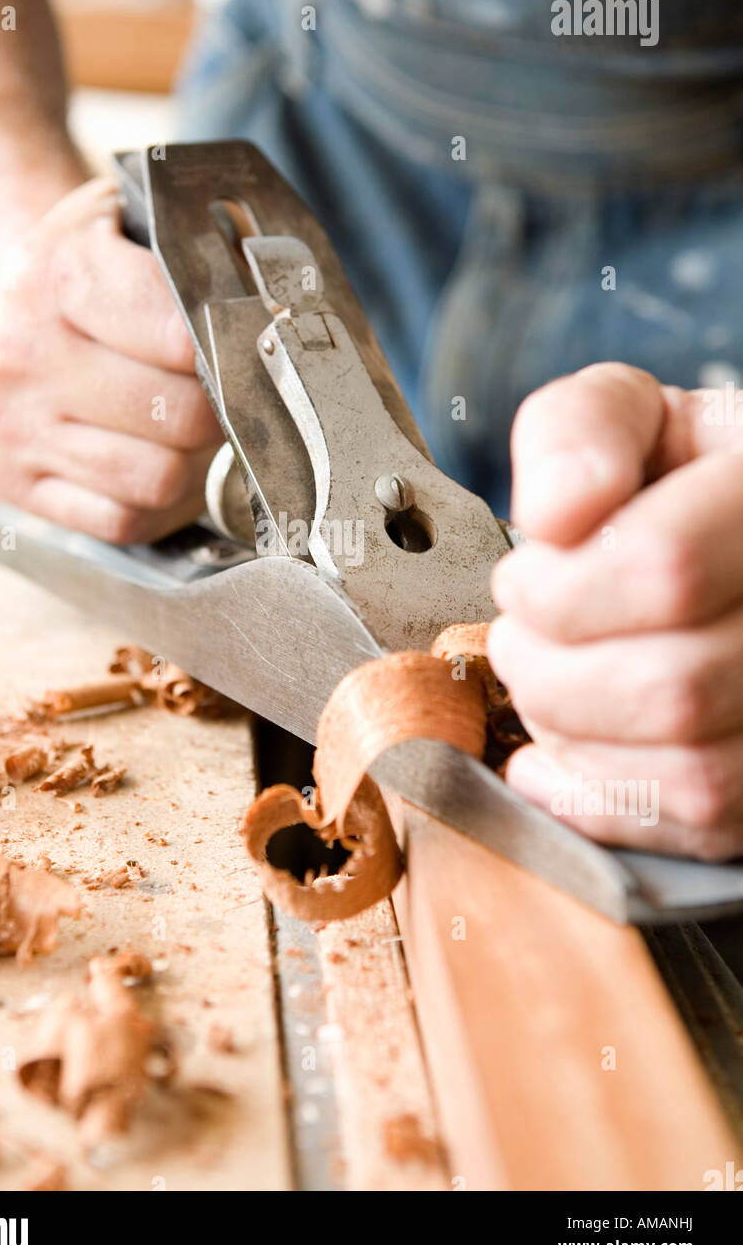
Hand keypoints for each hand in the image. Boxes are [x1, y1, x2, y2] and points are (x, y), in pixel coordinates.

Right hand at [0, 178, 220, 542]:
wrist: (13, 300)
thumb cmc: (95, 265)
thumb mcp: (137, 222)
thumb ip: (201, 254)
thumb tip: (276, 315)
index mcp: (56, 275)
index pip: (180, 338)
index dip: (230, 352)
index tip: (248, 349)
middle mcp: (21, 352)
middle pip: (180, 417)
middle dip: (219, 412)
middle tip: (223, 394)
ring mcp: (12, 423)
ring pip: (156, 479)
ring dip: (192, 463)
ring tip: (185, 428)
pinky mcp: (13, 479)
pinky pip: (123, 520)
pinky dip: (156, 503)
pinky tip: (151, 460)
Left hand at [487, 362, 742, 859]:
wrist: (734, 535)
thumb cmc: (681, 480)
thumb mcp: (633, 416)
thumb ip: (582, 430)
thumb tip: (557, 513)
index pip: (664, 570)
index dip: (559, 587)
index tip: (525, 574)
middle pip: (671, 686)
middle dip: (552, 668)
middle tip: (523, 634)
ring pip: (692, 770)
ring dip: (574, 733)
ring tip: (549, 679)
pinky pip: (696, 829)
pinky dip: (596, 801)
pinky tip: (554, 756)